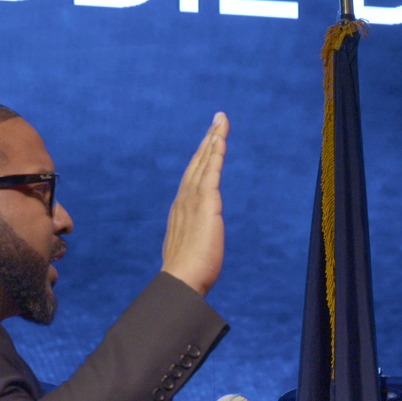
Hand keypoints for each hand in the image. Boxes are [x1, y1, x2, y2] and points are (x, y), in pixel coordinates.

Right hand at [160, 112, 227, 294]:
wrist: (181, 280)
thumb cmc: (187, 274)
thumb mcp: (191, 252)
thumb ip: (194, 242)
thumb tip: (197, 248)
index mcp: (181, 210)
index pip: (193, 178)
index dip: (201, 158)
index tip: (208, 142)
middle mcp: (184, 200)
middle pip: (197, 163)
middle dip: (208, 140)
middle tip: (217, 120)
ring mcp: (193, 200)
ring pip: (204, 162)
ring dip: (213, 139)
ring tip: (220, 120)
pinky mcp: (205, 203)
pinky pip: (211, 171)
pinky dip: (215, 153)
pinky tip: (220, 138)